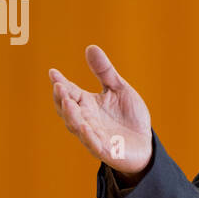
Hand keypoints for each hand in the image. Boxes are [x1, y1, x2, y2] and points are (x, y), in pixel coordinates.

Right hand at [49, 45, 152, 179]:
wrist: (145, 144)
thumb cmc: (129, 117)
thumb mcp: (119, 89)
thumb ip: (105, 72)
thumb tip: (90, 47)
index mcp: (87, 104)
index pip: (70, 92)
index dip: (61, 83)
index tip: (53, 72)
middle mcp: (87, 120)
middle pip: (68, 110)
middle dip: (62, 99)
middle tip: (59, 86)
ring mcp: (94, 136)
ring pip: (77, 127)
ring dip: (72, 115)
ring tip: (68, 102)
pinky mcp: (106, 150)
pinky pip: (94, 144)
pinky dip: (89, 137)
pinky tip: (85, 128)